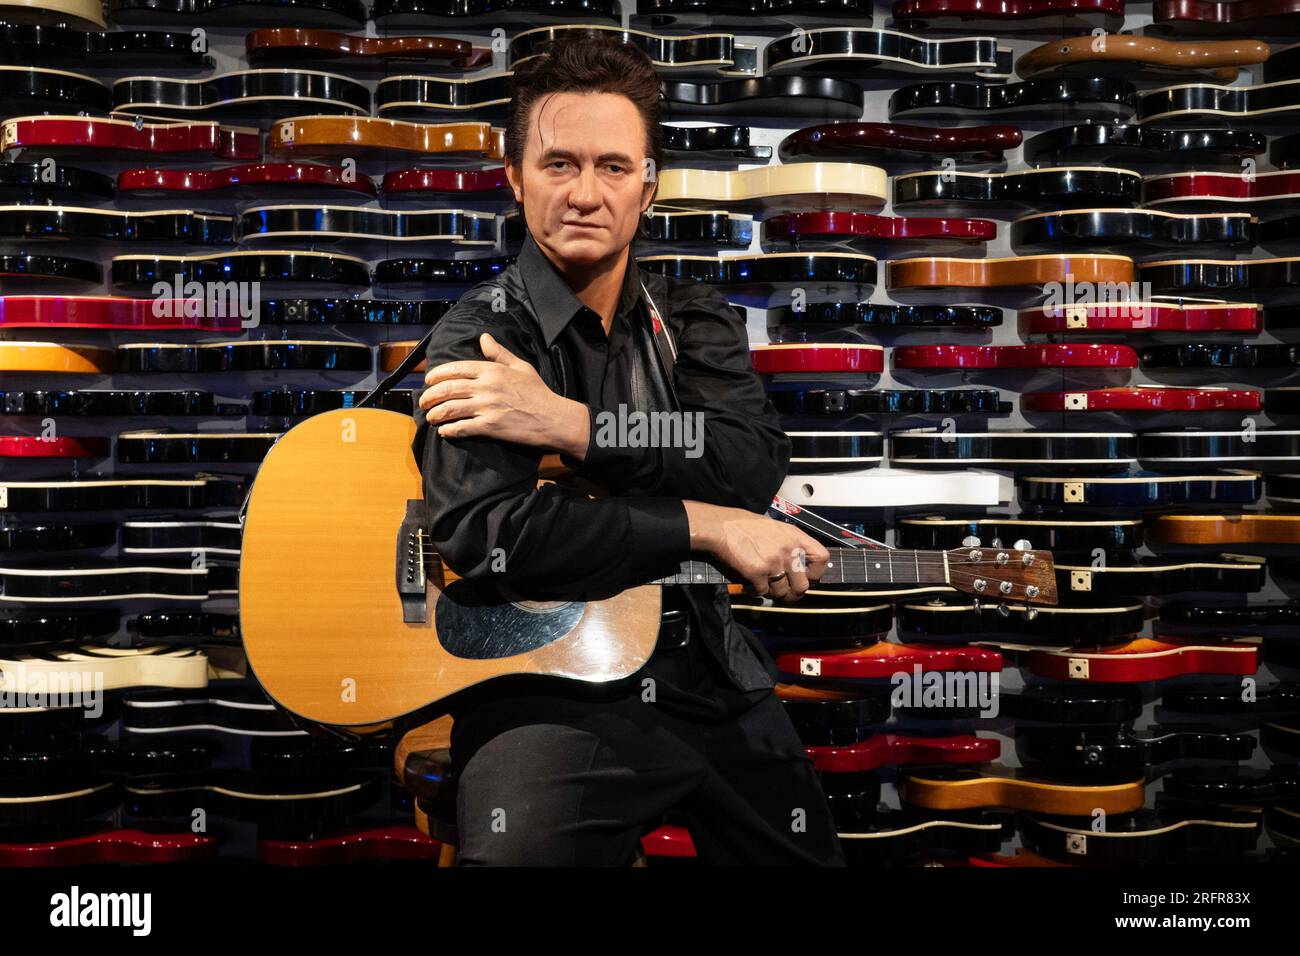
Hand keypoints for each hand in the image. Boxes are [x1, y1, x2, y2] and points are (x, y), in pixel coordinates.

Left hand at [419, 332, 589, 455]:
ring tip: (430, 418)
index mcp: (491, 371)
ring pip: (450, 409)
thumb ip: (499, 353)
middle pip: (447, 389)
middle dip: (429, 396)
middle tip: (423, 402)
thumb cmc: (538, 392)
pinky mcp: (490, 427)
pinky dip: (449, 430)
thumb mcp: (521, 366)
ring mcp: (487, 407)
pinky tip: (444, 432)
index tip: (428, 381)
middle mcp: (486, 387)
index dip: (436, 375)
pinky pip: (461, 428)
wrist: (553, 418)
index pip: (455, 369)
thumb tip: (483, 338)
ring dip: (435, 414)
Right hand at [683, 501, 828, 601]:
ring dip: (774, 593)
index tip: (808, 577)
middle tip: (786, 593)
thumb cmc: (743, 526)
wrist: (721, 527)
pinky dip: (756, 591)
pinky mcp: (758, 573)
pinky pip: (763, 592)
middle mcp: (788, 550)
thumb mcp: (775, 528)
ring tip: (765, 586)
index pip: (822, 558)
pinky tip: (751, 582)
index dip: (817, 573)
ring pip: (782, 592)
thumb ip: (789, 544)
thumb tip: (797, 564)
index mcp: (795, 536)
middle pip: (803, 585)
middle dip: (794, 593)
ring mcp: (774, 562)